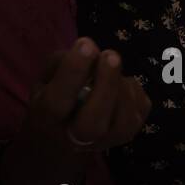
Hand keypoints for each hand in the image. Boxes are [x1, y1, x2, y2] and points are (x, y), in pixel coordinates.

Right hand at [24, 38, 150, 154]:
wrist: (64, 138)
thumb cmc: (54, 98)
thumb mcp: (45, 79)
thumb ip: (61, 63)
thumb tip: (90, 50)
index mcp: (47, 120)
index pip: (56, 102)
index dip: (73, 72)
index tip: (86, 44)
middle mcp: (75, 139)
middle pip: (93, 124)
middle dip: (105, 86)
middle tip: (110, 55)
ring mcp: (106, 140)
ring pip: (123, 122)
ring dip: (122, 86)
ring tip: (112, 64)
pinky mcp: (129, 134)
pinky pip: (139, 110)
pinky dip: (135, 90)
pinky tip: (120, 83)